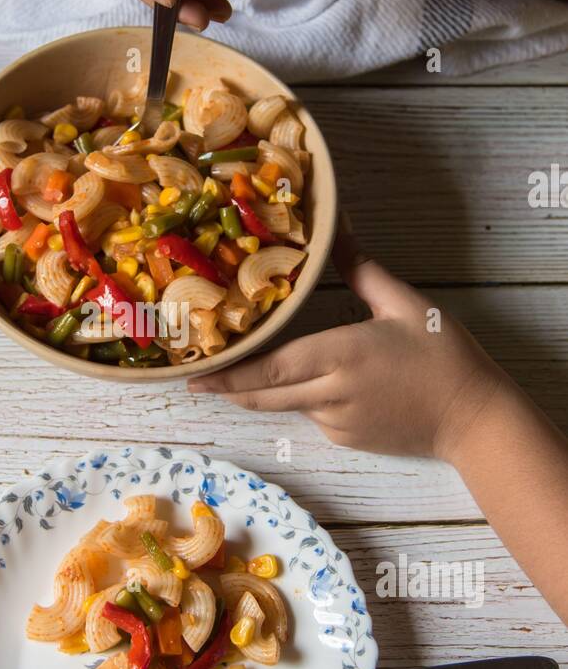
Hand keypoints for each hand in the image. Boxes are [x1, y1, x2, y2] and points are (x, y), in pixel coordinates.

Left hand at [190, 217, 507, 460]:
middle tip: (193, 377)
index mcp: (340, 355)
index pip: (268, 369)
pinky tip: (312, 382)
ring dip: (264, 389)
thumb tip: (337, 229)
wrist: (475, 420)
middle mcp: (330, 394)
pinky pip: (312, 415)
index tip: (192, 374)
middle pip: (262, 394)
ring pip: (285, 403)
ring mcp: (336, 422)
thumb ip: (362, 268)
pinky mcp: (346, 439)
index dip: (226, 374)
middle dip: (225, 387)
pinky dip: (302, 398)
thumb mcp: (405, 304)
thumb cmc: (445, 356)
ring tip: (233, 373)